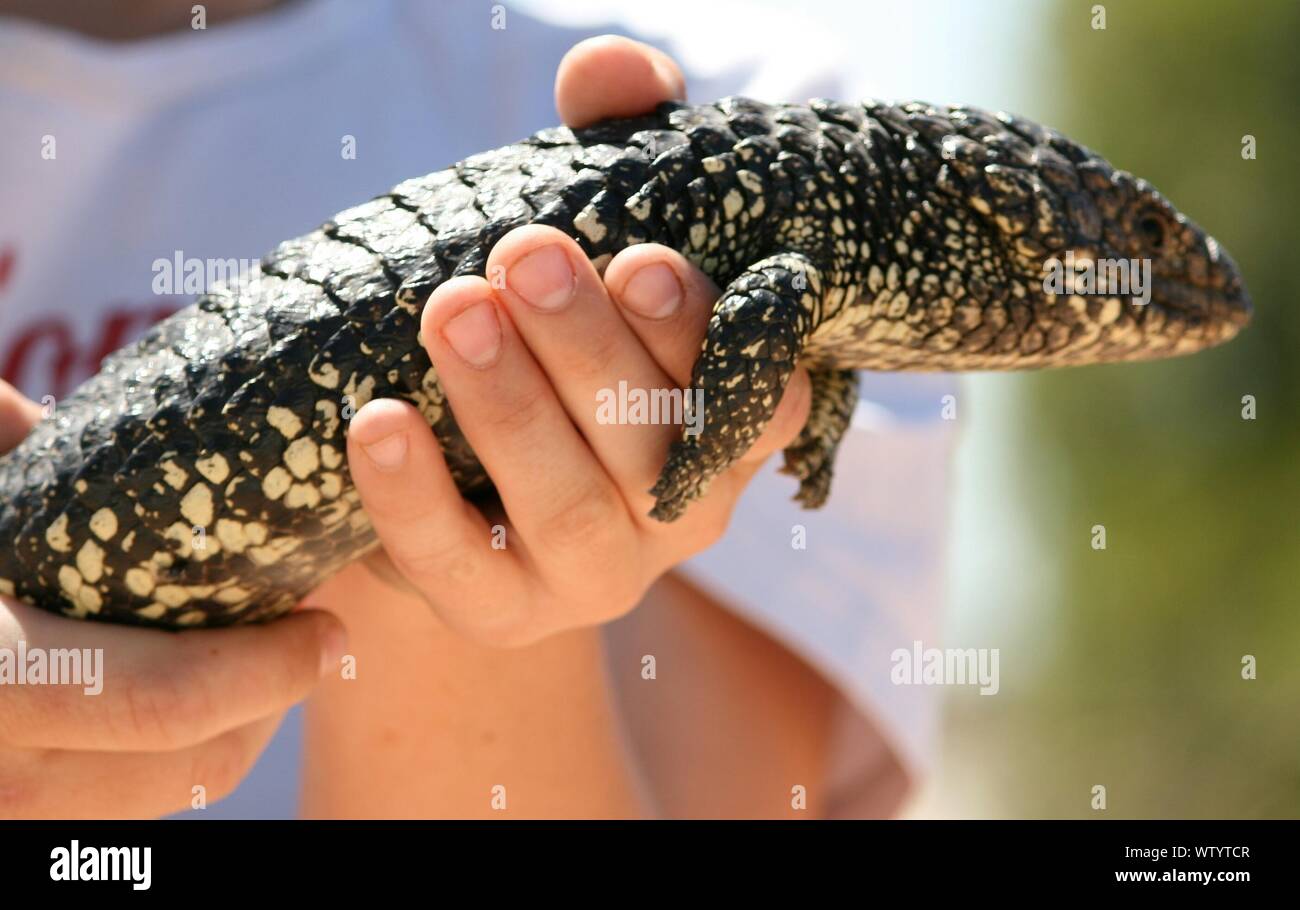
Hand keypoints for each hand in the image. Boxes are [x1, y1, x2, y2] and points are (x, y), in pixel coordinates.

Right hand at [0, 381, 345, 817]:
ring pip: (158, 803)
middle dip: (269, 703)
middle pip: (183, 766)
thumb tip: (81, 414)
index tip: (325, 624)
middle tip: (315, 641)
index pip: (160, 704)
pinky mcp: (8, 823)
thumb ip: (5, 445)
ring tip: (267, 670)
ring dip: (232, 739)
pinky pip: (111, 817)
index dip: (265, 671)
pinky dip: (169, 768)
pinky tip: (195, 708)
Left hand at [345, 37, 810, 646]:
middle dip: (588, 347)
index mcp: (726, 422)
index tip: (639, 257)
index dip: (699, 333)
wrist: (467, 475)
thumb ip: (613, 150)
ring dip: (512, 411)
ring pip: (575, 511)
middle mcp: (682, 508)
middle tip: (522, 254)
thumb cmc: (546, 336)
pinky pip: (464, 575)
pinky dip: (416, 503)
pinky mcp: (506, 614)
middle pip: (655, 443)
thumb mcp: (586, 243)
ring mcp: (601, 573)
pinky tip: (374, 423)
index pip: (753, 389)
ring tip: (450, 313)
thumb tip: (613, 68)